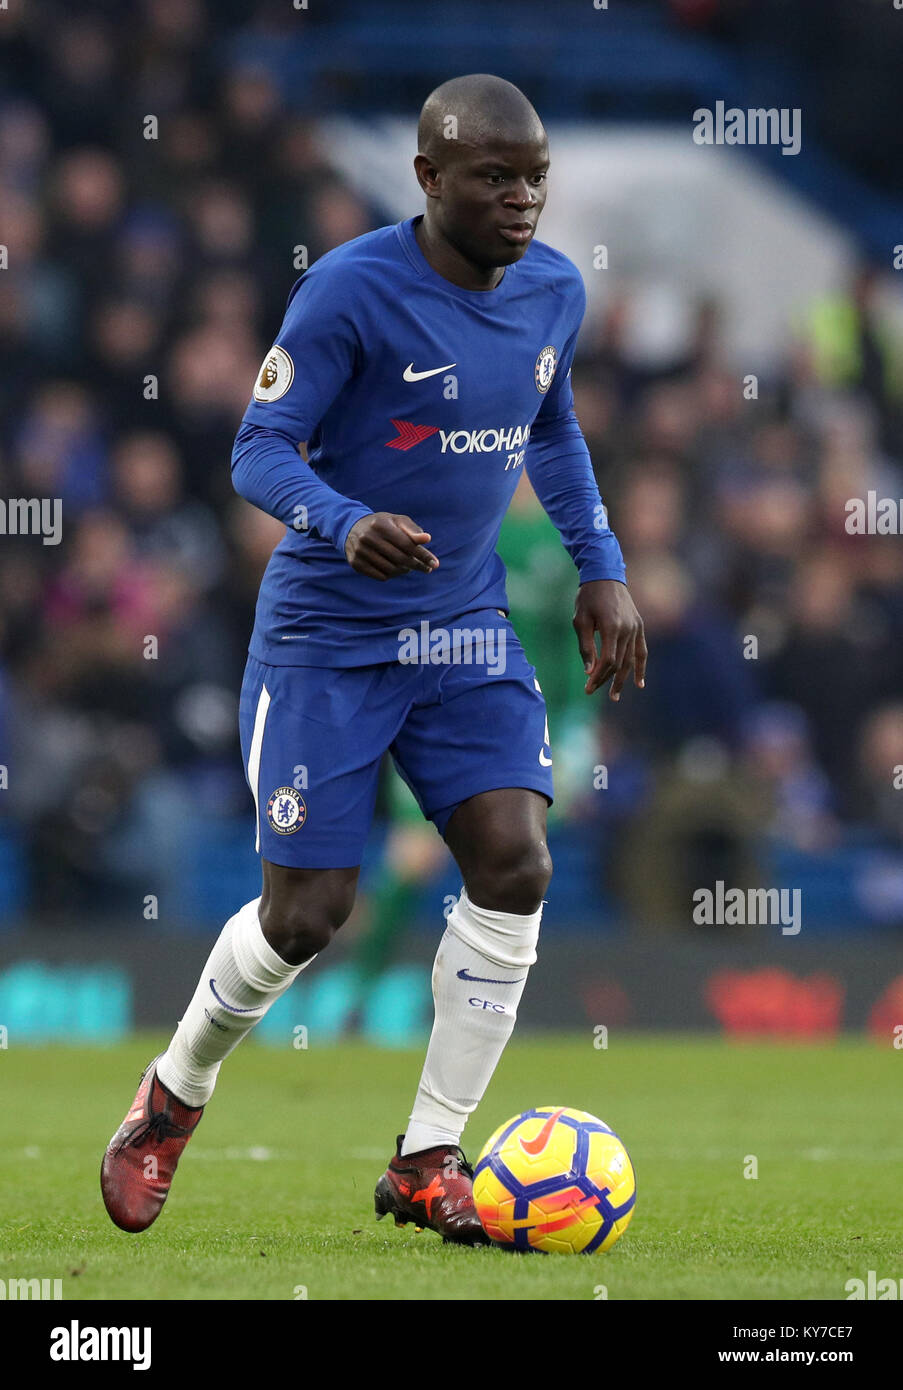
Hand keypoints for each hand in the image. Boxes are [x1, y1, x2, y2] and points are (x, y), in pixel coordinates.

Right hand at [344, 513, 438, 580]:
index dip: (422, 555)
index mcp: (381, 525)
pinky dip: (392, 575)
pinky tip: (395, 569)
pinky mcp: (356, 564)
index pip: (407, 544)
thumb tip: (427, 539)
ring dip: (404, 571)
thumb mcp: (397, 521)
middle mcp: (368, 538)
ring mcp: (360, 552)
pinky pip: (381, 576)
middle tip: (427, 569)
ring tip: (409, 567)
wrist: (351, 528)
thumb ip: (412, 530)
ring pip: (391, 569)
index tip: (435, 564)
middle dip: (417, 565)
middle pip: (400, 558)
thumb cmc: (382, 525)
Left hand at [573, 579, 646, 700]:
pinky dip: (641, 668)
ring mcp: (636, 628)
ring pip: (630, 661)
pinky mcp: (639, 626)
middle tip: (591, 692)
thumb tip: (589, 672)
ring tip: (614, 697)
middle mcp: (628, 629)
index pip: (607, 660)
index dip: (598, 676)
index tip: (587, 687)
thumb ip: (585, 647)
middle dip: (605, 680)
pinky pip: (642, 651)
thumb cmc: (588, 597)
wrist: (605, 575)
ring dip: (622, 680)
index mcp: (612, 627)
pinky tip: (640, 684)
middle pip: (618, 663)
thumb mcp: (580, 620)